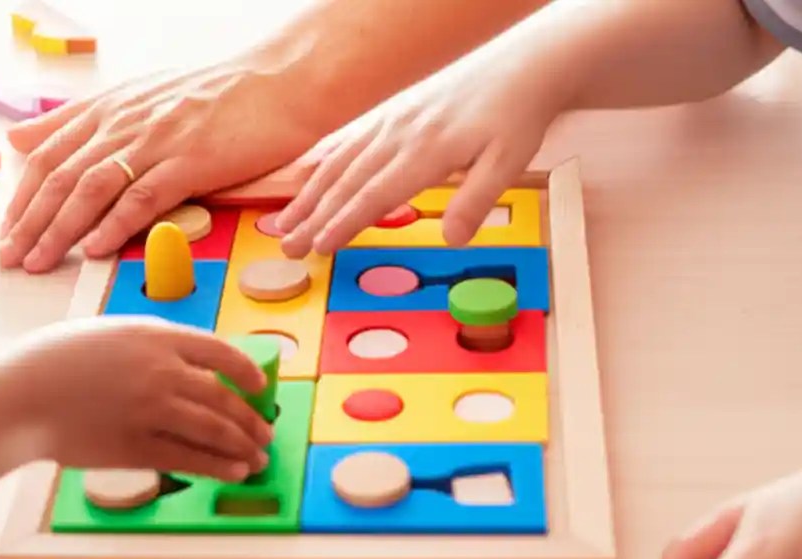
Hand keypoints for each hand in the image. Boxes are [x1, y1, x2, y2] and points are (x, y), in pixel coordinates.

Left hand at [0, 64, 323, 273]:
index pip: (48, 155)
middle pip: (60, 176)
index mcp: (111, 108)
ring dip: (59, 230)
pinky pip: (142, 197)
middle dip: (28, 221)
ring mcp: (156, 141)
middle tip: (7, 257)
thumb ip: (78, 120)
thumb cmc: (220, 94)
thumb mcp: (141, 95)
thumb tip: (19, 136)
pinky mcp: (190, 161)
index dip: (21, 196)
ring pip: (91, 189)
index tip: (5, 231)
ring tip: (37, 261)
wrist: (281, 82)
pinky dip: (114, 224)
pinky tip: (95, 248)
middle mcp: (124, 122)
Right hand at [5, 317, 273, 481]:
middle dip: (251, 419)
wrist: (18, 395)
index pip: (220, 352)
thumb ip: (152, 345)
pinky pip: (189, 459)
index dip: (248, 371)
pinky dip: (218, 467)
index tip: (260, 386)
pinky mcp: (136, 447)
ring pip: (214, 430)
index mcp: (156, 336)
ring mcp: (150, 410)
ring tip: (259, 458)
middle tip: (266, 433)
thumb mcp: (110, 333)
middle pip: (223, 397)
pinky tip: (235, 472)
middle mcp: (161, 371)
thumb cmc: (56, 360)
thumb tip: (192, 366)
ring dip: (244, 447)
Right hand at [275, 60, 563, 257]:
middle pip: (347, 182)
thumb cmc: (515, 117)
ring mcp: (390, 121)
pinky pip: (347, 139)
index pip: (375, 194)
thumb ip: (476, 200)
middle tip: (287, 247)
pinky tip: (302, 176)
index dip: (344, 222)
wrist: (518, 68)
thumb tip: (452, 241)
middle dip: (314, 216)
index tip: (320, 247)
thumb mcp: (510, 162)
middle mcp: (400, 134)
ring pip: (339, 161)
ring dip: (308, 194)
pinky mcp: (391, 113)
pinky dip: (320, 160)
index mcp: (426, 151)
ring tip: (283, 222)